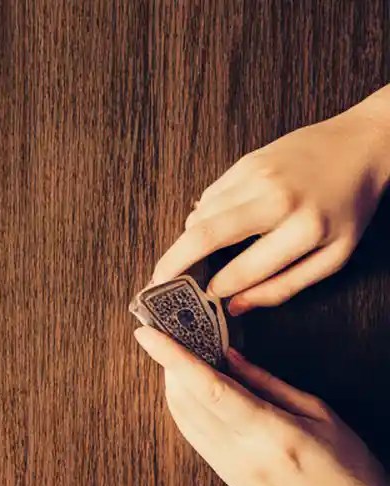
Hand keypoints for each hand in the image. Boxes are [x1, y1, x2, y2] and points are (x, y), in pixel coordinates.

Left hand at [134, 327, 389, 485]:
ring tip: (178, 356)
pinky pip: (193, 436)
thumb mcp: (318, 413)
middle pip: (186, 402)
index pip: (209, 388)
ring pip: (183, 419)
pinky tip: (191, 390)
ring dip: (173, 385)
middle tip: (169, 333)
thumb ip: (267, 383)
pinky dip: (185, 408)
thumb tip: (228, 356)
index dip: (174, 358)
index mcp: (271, 433)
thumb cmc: (347, 466)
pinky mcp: (224, 479)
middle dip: (170, 364)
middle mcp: (241, 455)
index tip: (148, 335)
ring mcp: (228, 471)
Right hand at [151, 88, 389, 314]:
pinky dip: (201, 218)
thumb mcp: (333, 256)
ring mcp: (257, 175)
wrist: (361, 145)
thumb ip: (285, 286)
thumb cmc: (349, 206)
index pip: (244, 268)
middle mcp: (276, 198)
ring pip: (200, 216)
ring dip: (187, 241)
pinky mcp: (245, 162)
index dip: (219, 288)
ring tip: (187, 260)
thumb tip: (237, 306)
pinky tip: (211, 228)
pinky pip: (208, 197)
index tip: (206, 298)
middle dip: (173, 264)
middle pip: (205, 235)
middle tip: (157, 284)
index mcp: (304, 228)